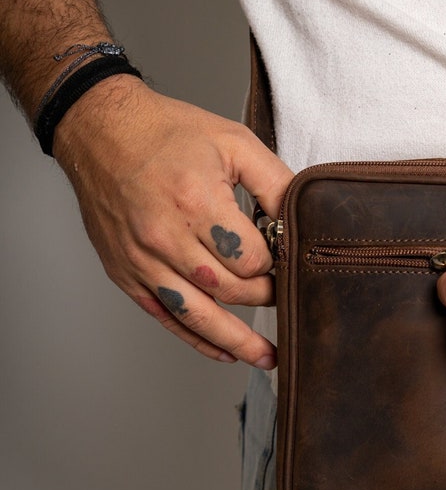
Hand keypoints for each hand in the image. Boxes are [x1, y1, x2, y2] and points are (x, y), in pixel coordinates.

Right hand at [53, 74, 293, 366]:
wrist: (100, 130)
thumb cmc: (168, 133)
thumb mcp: (234, 142)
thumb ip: (275, 182)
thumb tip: (302, 221)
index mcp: (196, 202)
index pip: (251, 259)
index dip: (275, 264)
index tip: (283, 260)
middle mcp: (166, 237)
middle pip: (229, 290)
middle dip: (263, 296)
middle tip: (283, 295)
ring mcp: (142, 260)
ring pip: (198, 316)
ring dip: (237, 342)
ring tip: (267, 358)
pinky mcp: (127, 274)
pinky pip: (166, 317)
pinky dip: (197, 339)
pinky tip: (223, 352)